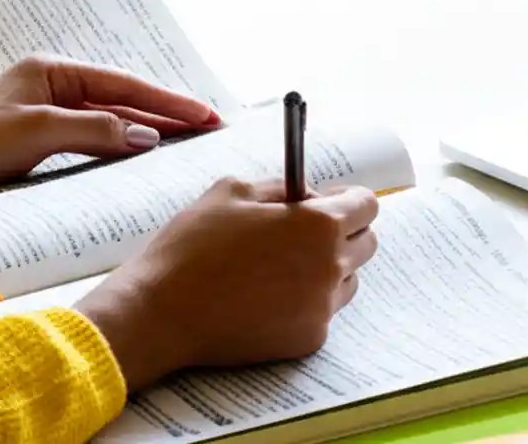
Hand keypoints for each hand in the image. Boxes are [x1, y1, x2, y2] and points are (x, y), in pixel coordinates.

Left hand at [0, 55, 221, 202]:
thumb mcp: (33, 132)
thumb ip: (94, 131)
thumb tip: (144, 135)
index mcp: (53, 72)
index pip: (127, 86)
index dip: (171, 102)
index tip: (207, 115)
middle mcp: (53, 88)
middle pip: (125, 101)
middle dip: (168, 114)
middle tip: (212, 128)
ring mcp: (46, 114)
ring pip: (111, 122)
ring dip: (148, 132)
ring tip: (189, 142)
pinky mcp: (36, 142)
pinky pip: (92, 142)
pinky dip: (120, 148)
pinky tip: (141, 158)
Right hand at [75, 178, 378, 390]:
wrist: (160, 314)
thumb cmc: (191, 248)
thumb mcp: (232, 192)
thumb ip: (280, 188)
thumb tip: (306, 194)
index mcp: (318, 224)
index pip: (367, 205)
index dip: (347, 199)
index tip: (328, 202)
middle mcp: (331, 266)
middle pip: (366, 243)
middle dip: (342, 233)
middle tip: (302, 233)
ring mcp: (322, 307)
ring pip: (346, 279)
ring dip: (326, 269)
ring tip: (278, 268)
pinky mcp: (309, 340)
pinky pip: (322, 311)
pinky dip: (304, 302)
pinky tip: (266, 297)